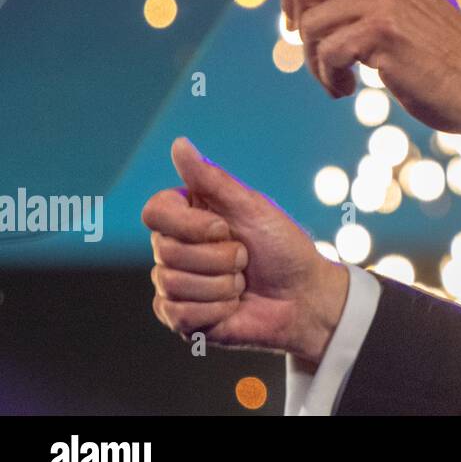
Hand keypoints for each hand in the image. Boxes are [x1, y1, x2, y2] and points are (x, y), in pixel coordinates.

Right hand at [142, 137, 348, 364]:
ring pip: (172, 284)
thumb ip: (212, 179)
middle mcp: (176, 248)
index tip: (224, 228)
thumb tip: (179, 143)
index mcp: (189, 216)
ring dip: (222, 286)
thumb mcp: (252, 207)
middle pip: (166, 251)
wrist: (305, 296)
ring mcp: (176, 284)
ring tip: (242, 284)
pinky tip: (233, 306)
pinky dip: (216, 309)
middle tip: (245, 259)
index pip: (154, 212)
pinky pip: (178, 314)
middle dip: (219, 258)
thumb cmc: (283, 247)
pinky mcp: (181, 318)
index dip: (189, 225)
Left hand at [281, 0, 460, 156]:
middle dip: (299, 25)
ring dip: (314, 61)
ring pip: (311, 24)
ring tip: (338, 78)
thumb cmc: (442, 47)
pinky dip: (328, 77)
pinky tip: (346, 89)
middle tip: (316, 54)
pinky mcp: (382, 31)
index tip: (300, 21)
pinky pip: (326, 52)